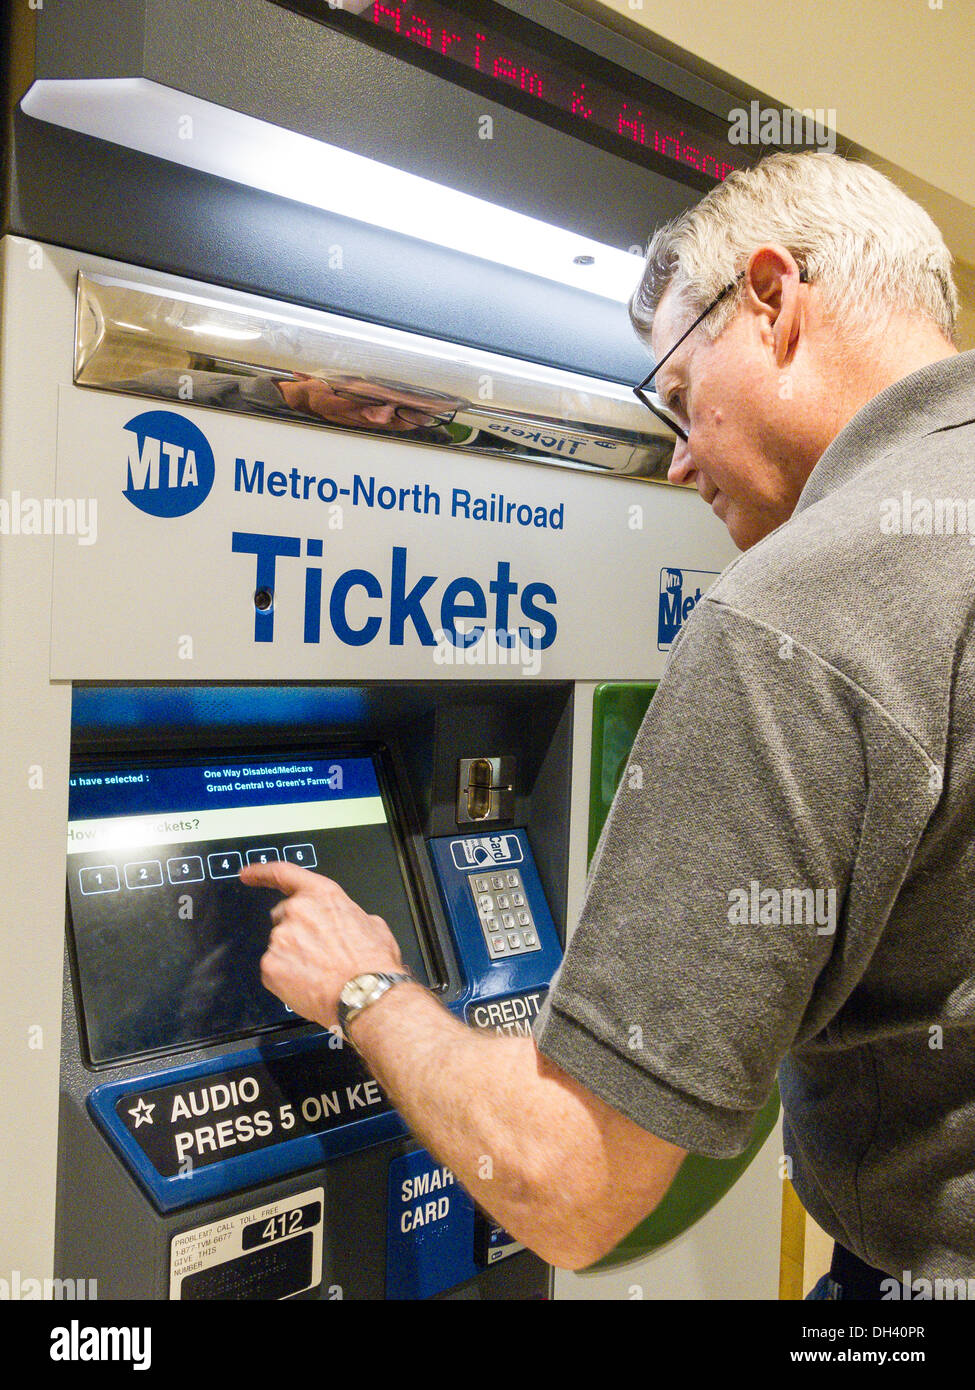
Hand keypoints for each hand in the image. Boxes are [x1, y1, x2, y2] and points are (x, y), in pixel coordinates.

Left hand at [239, 861, 405, 1028]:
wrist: (365, 995)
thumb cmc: (372, 963)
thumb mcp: (371, 923)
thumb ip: (346, 914)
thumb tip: (343, 921)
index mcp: (321, 895)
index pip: (283, 873)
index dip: (262, 872)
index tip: (248, 874)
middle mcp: (297, 910)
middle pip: (282, 915)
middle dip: (295, 930)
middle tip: (316, 951)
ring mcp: (280, 938)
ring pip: (279, 944)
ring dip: (292, 955)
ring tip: (318, 971)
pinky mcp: (270, 965)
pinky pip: (273, 968)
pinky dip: (286, 976)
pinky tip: (307, 983)